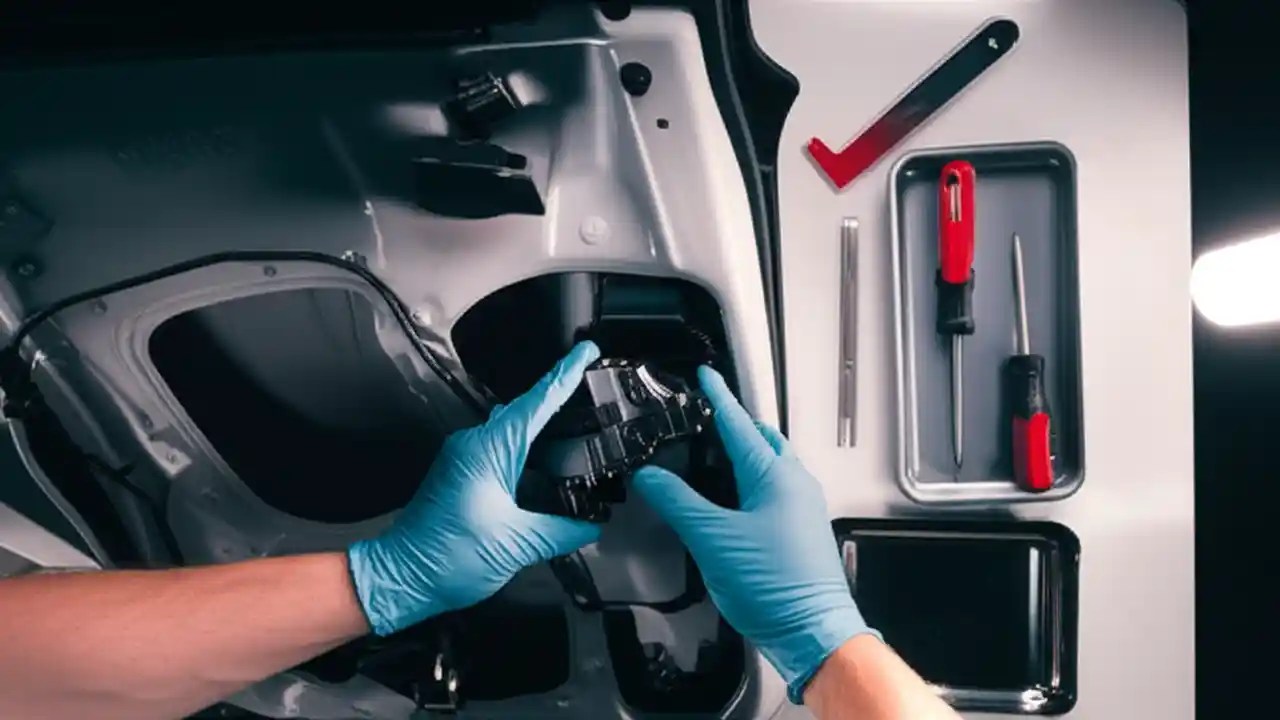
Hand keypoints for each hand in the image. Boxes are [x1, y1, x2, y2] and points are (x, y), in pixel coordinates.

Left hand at [347, 342, 602, 635]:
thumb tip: (591, 526)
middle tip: (596, 395)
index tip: (587, 351)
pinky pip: (505, 455)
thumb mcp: (515, 545)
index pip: (536, 403)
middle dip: (562, 403)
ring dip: (547, 437)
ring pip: (517, 435)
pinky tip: (553, 474)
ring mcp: (467, 459)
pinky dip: (531, 459)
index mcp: (489, 451)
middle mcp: (475, 446)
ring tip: (583, 438)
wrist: (401, 578)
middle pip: (527, 413)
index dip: (565, 375)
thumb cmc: (446, 557)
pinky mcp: (464, 476)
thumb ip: (561, 531)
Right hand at [631, 367, 874, 702]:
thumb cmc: (771, 583)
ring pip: (772, 466)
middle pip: (763, 440)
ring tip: (713, 459)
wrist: (813, 631)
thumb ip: (678, 502)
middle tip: (707, 420)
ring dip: (745, 456)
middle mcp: (795, 483)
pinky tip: (733, 504)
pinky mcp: (802, 532)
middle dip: (736, 425)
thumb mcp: (712, 539)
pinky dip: (752, 484)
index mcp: (774, 474)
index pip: (739, 423)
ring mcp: (803, 508)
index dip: (718, 397)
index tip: (706, 375)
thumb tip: (649, 476)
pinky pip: (776, 492)